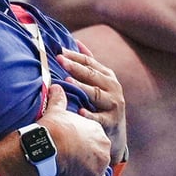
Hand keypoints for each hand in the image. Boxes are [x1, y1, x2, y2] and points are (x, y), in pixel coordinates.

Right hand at [38, 83, 110, 175]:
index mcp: (97, 131)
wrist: (50, 142)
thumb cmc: (52, 127)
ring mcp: (99, 164)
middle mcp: (103, 147)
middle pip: (99, 162)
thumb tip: (55, 86)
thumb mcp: (57, 110)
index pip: (96, 144)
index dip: (89, 152)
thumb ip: (59, 99)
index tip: (84, 157)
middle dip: (93, 171)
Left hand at [58, 46, 127, 164]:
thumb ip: (90, 64)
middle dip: (75, 67)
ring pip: (96, 94)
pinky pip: (100, 118)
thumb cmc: (103, 104)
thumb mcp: (100, 82)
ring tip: (68, 81)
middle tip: (60, 61)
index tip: (60, 52)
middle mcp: (113, 87)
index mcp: (108, 76)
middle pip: (92, 75)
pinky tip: (80, 112)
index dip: (75, 56)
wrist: (115, 133)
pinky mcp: (112, 121)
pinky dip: (90, 116)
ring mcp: (114, 104)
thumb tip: (76, 43)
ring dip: (82, 87)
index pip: (90, 62)